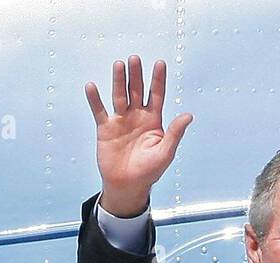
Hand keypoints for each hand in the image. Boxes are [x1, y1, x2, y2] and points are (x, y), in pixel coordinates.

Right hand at [84, 56, 192, 215]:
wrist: (128, 186)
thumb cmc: (149, 172)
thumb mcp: (165, 153)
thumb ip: (175, 133)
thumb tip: (188, 115)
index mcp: (153, 120)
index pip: (156, 95)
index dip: (158, 79)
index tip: (160, 63)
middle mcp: (137, 116)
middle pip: (136, 90)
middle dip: (136, 75)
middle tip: (135, 59)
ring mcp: (121, 120)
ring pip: (119, 95)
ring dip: (118, 80)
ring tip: (119, 65)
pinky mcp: (105, 128)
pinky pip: (99, 110)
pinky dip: (95, 99)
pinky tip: (92, 86)